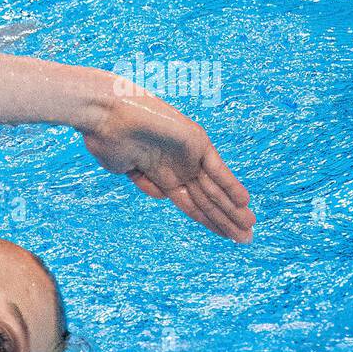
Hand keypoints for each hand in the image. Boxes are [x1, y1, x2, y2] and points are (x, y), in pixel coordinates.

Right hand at [81, 86, 255, 241]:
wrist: (104, 113)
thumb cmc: (104, 138)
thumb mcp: (122, 169)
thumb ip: (144, 183)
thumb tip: (163, 196)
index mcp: (160, 175)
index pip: (191, 203)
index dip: (208, 221)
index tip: (225, 236)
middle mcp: (178, 166)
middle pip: (207, 200)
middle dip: (225, 220)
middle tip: (245, 239)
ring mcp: (188, 154)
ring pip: (215, 188)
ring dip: (232, 209)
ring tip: (249, 228)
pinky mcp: (195, 142)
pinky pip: (217, 169)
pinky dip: (229, 185)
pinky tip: (243, 202)